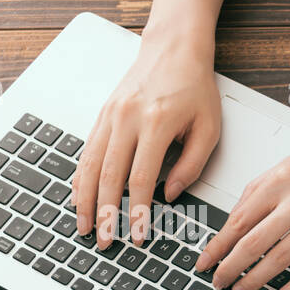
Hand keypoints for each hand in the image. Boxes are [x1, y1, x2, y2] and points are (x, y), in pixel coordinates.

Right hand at [73, 31, 220, 245]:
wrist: (173, 50)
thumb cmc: (195, 89)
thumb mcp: (208, 128)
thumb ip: (192, 164)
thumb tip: (170, 195)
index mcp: (156, 123)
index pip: (142, 177)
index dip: (138, 210)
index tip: (138, 234)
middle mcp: (127, 118)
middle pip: (109, 174)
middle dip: (105, 211)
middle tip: (105, 239)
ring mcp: (110, 115)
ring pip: (91, 164)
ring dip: (85, 198)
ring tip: (85, 225)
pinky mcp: (103, 114)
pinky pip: (87, 150)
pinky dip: (82, 176)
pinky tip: (80, 196)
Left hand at [199, 128, 289, 289]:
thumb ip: (264, 188)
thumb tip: (237, 217)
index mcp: (282, 179)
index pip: (239, 218)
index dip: (217, 245)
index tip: (204, 261)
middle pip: (252, 242)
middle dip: (229, 267)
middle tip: (217, 282)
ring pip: (279, 258)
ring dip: (255, 280)